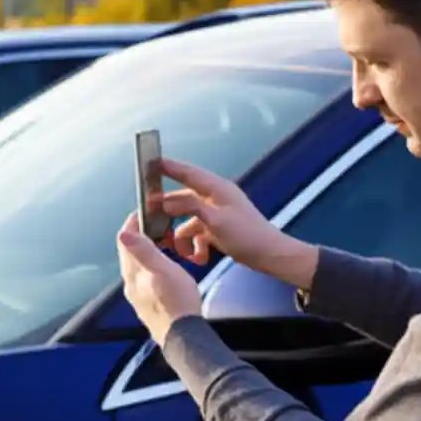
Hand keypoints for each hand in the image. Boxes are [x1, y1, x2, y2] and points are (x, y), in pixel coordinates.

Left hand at [116, 213, 201, 344]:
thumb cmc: (177, 303)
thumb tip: (123, 233)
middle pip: (129, 251)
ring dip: (147, 250)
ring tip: (165, 242)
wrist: (183, 337)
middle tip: (160, 225)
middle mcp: (130, 283)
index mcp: (132, 273)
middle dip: (141, 234)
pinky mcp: (147, 304)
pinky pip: (144, 277)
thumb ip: (144, 251)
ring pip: (137, 264)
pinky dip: (152, 265)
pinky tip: (165, 267)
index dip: (134, 222)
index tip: (146, 210)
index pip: (124, 239)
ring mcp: (138, 295)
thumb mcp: (163, 271)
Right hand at [160, 158, 317, 288]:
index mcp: (217, 189)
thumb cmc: (247, 236)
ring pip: (188, 221)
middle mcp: (215, 197)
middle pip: (183, 199)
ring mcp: (217, 213)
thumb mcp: (216, 220)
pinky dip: (195, 246)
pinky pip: (198, 234)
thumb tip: (165, 201)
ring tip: (181, 252)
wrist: (270, 255)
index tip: (150, 162)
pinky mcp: (218, 229)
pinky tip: (198, 258)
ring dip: (183, 237)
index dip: (168, 167)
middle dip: (169, 211)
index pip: (187, 173)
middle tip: (150, 218)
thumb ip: (190, 207)